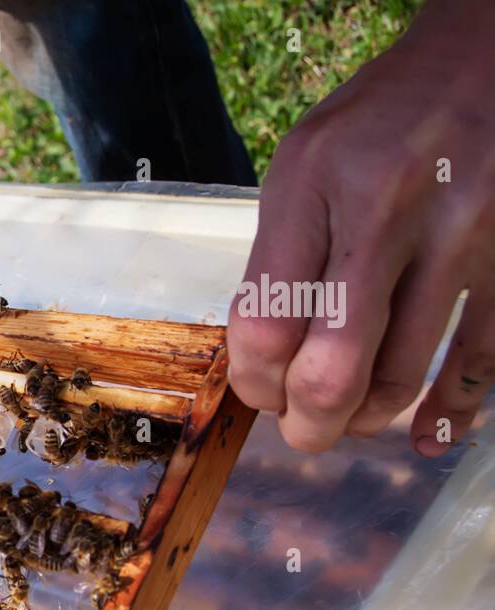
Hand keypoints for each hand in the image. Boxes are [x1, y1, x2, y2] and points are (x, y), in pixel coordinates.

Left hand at [227, 0, 494, 456]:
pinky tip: (425, 435)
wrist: (486, 57)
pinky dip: (449, 412)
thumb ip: (279, 254)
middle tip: (302, 435)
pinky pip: (479, 360)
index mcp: (315, 187)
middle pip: (331, 367)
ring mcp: (460, 238)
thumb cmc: (379, 121)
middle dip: (308, 423)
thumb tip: (265, 358)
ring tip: (354, 420)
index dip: (255, 382)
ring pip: (403, 373)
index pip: (265, 324)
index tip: (260, 394)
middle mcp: (386, 214)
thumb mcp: (303, 167)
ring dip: (369, 418)